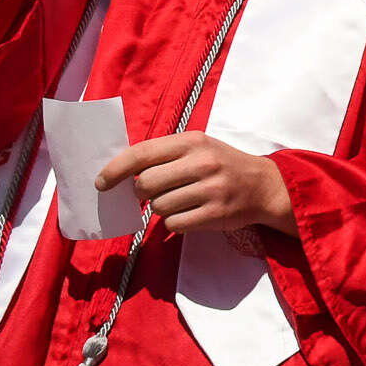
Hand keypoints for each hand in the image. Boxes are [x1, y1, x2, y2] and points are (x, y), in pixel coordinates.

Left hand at [97, 132, 296, 237]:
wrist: (265, 186)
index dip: (115, 169)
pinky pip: (174, 224)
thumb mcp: (198, 148)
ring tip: (179, 201)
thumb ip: (164, 155)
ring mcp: (211, 189)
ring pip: (159, 207)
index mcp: (192, 141)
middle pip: (145, 184)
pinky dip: (175, 222)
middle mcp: (202, 162)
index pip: (141, 153)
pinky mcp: (216, 214)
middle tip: (152, 193)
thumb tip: (121, 173)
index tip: (101, 183)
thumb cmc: (222, 164)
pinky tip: (189, 214)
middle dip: (141, 193)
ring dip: (161, 208)